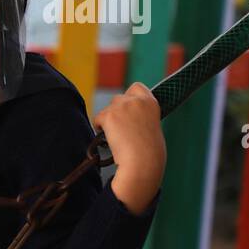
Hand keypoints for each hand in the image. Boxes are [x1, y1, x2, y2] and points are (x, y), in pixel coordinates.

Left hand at [93, 82, 164, 213]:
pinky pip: (97, 119)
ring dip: (109, 121)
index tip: (128, 109)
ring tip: (119, 138)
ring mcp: (122, 106)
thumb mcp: (150, 126)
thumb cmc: (148, 152)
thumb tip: (123, 115)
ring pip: (107, 110)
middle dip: (116, 112)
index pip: (137, 87)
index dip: (130, 97)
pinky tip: (111, 139)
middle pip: (117, 99)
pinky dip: (100, 129)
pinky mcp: (109, 115)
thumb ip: (140, 115)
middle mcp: (137, 100)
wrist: (143, 161)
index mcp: (151, 102)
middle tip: (121, 130)